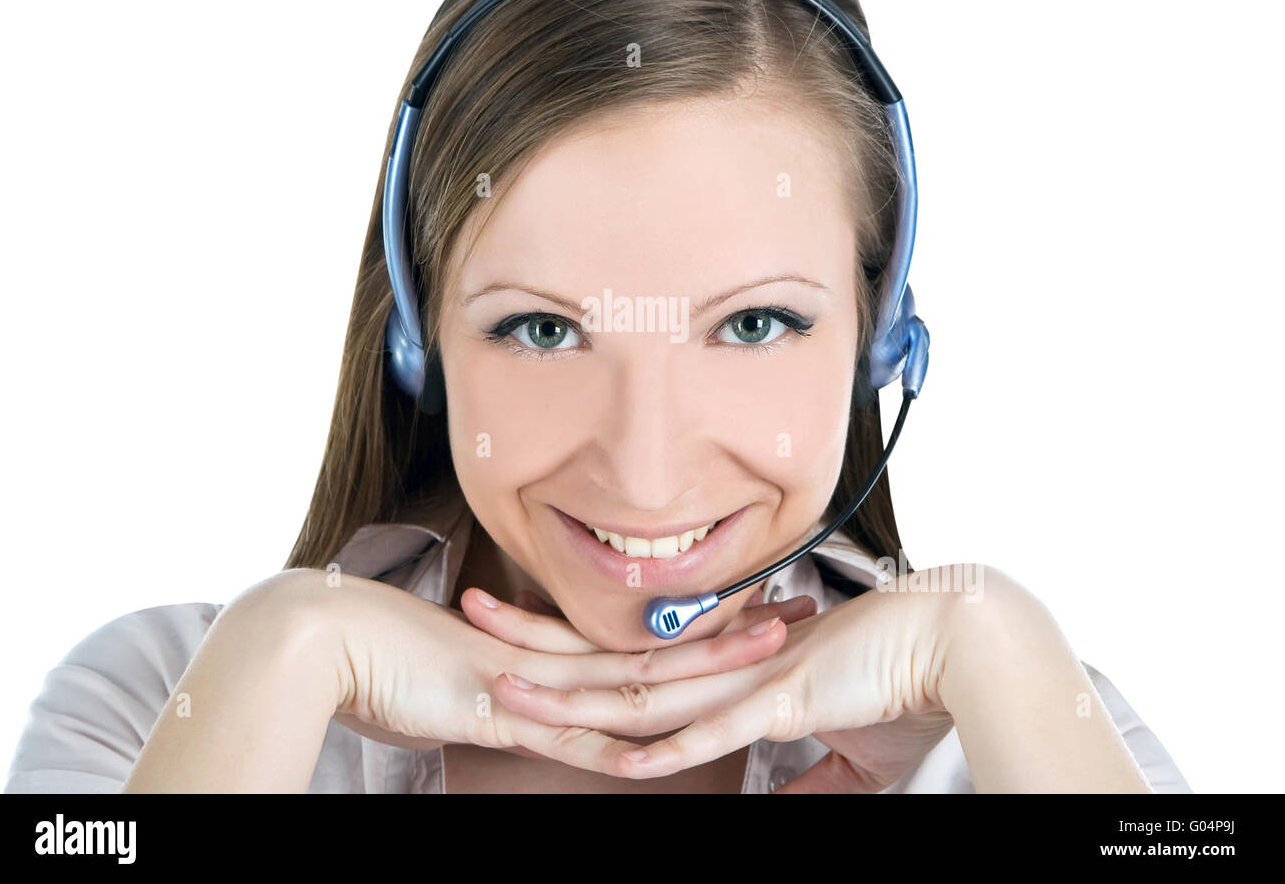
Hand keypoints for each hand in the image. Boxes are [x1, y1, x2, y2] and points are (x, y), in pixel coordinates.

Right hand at [309, 568, 812, 769]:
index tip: (749, 607)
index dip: (696, 626)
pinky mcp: (495, 712)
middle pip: (656, 647)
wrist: (325, 637)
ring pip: (633, 677)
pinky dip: (617, 742)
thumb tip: (514, 692)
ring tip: (766, 650)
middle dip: (729, 633)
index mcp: (545, 648)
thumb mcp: (457, 675)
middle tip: (797, 610)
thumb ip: (496, 686)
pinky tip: (663, 745)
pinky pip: (567, 732)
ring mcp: (528, 684)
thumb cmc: (385, 658)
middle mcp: (549, 659)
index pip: (636, 637)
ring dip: (699, 668)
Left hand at [478, 572, 974, 791]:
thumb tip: (784, 809)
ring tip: (503, 682)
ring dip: (570, 693)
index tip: (522, 639)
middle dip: (536, 644)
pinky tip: (619, 760)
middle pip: (610, 656)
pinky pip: (711, 729)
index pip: (631, 655)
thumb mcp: (842, 746)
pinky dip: (663, 748)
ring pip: (638, 690)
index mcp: (725, 663)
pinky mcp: (781, 702)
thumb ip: (804, 778)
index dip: (573, 648)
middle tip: (471, 618)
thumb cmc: (899, 684)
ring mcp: (744, 681)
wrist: (955, 644)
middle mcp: (722, 664)